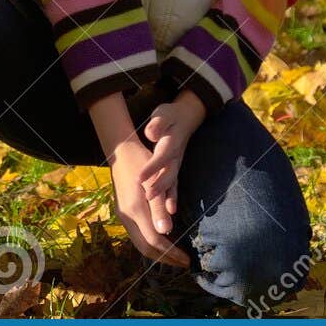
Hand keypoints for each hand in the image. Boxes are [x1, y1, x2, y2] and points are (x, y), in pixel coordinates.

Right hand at [108, 138, 190, 268]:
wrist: (120, 151)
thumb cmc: (141, 163)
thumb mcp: (153, 183)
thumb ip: (159, 208)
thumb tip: (166, 232)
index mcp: (135, 211)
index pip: (155, 242)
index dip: (172, 253)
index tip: (187, 260)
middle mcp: (127, 217)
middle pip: (145, 248)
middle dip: (165, 259)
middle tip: (183, 263)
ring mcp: (123, 215)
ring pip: (140, 243)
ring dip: (158, 253)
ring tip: (174, 255)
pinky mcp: (123, 211)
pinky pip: (137, 235)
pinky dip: (150, 243)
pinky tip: (161, 240)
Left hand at [138, 90, 206, 229]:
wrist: (186, 118)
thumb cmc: (170, 116)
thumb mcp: (163, 114)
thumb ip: (158, 123)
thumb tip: (151, 133)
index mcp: (171, 143)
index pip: (161, 157)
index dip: (151, 168)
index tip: (140, 178)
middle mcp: (176, 157)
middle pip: (168, 174)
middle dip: (159, 187)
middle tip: (147, 197)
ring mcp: (177, 164)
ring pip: (172, 182)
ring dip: (166, 196)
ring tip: (163, 212)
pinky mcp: (175, 169)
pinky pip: (174, 185)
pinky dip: (172, 197)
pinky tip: (170, 211)